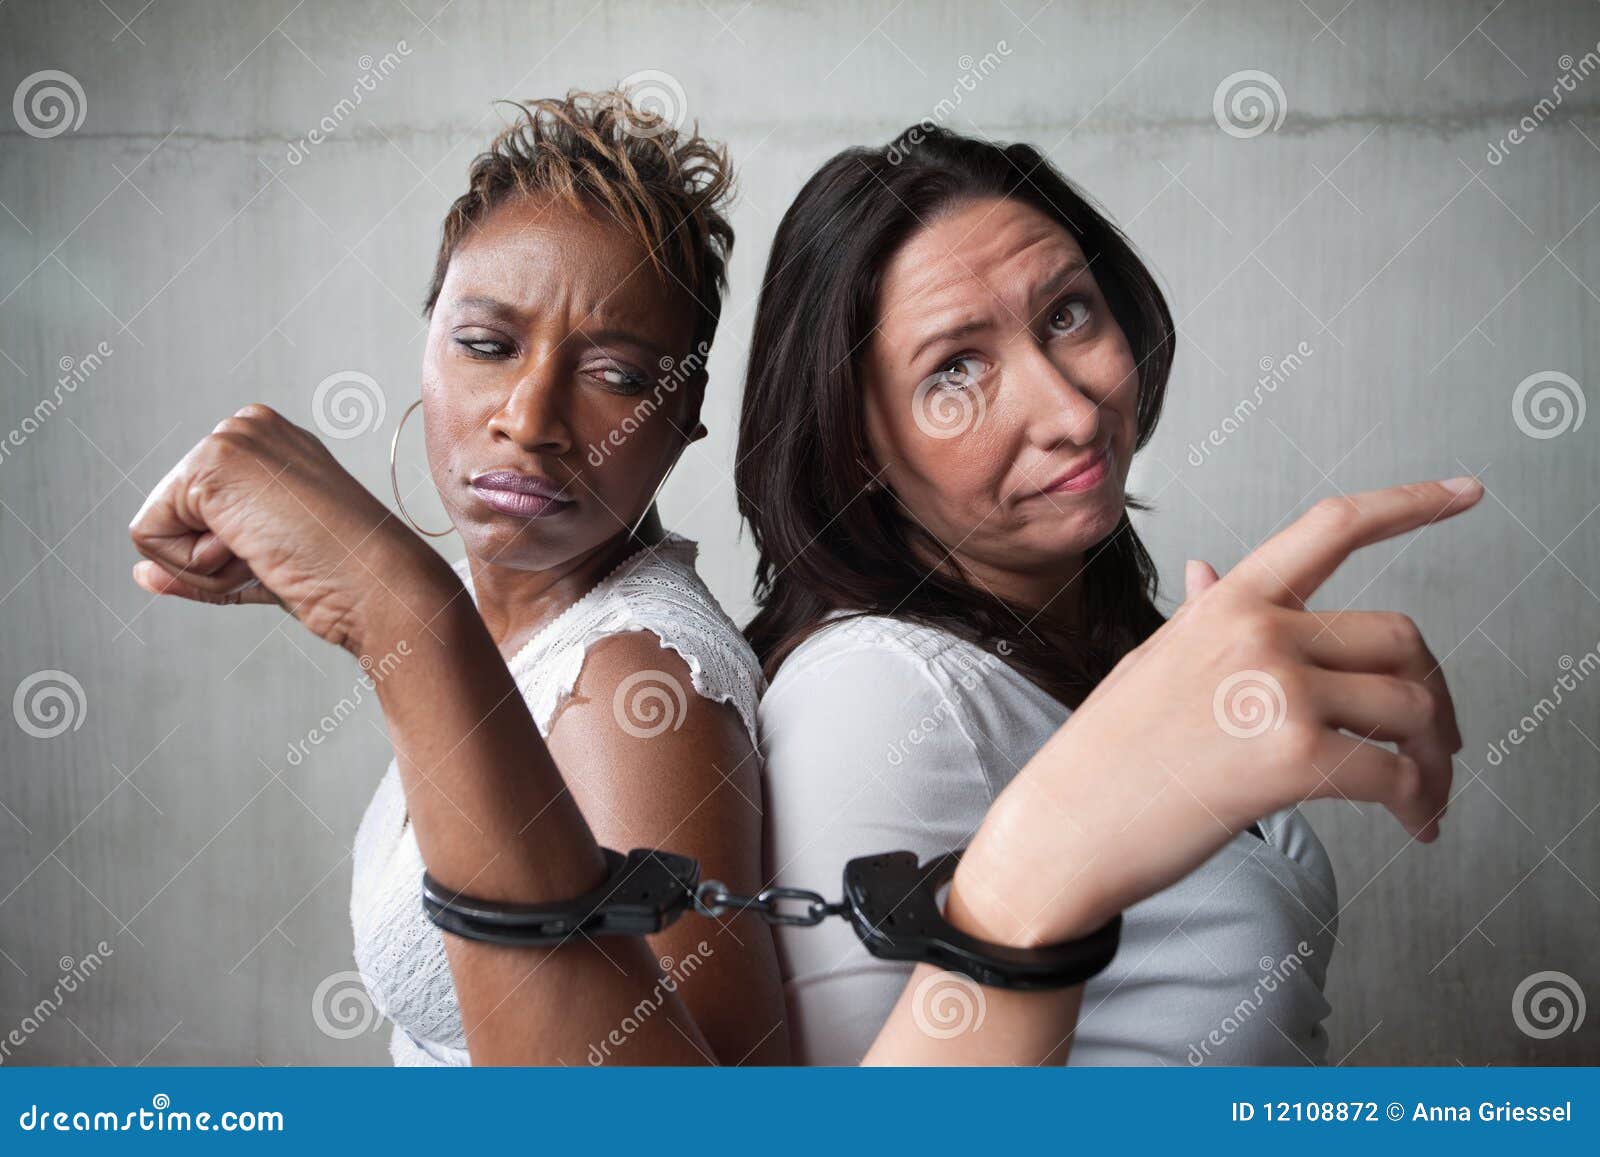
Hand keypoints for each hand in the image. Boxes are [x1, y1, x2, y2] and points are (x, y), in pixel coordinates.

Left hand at [128, 403, 444, 653]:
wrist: (381, 586)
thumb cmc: (341, 580)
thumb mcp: (259, 566)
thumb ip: (200, 563)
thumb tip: (140, 574)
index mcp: (267, 444)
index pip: (193, 507)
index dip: (226, 551)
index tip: (286, 550)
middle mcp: (246, 427)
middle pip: (169, 512)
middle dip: (211, 556)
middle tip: (280, 554)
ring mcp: (229, 439)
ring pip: (157, 525)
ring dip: (206, 564)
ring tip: (272, 552)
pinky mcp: (211, 464)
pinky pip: (149, 536)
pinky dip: (194, 566)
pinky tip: (254, 550)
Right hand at [951, 477, 1480, 945]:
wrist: (1064, 827)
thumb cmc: (1104, 755)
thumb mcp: (1151, 662)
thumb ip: (1201, 616)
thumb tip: (1208, 569)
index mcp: (1227, 602)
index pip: (1333, 527)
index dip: (1411, 503)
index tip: (1467, 492)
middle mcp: (1258, 632)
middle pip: (1401, 637)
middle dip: (1434, 695)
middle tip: (1438, 742)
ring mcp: (1277, 691)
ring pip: (1413, 706)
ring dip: (1437, 759)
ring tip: (1425, 795)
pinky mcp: (1292, 757)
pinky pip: (1397, 774)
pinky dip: (1420, 805)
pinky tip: (1413, 824)